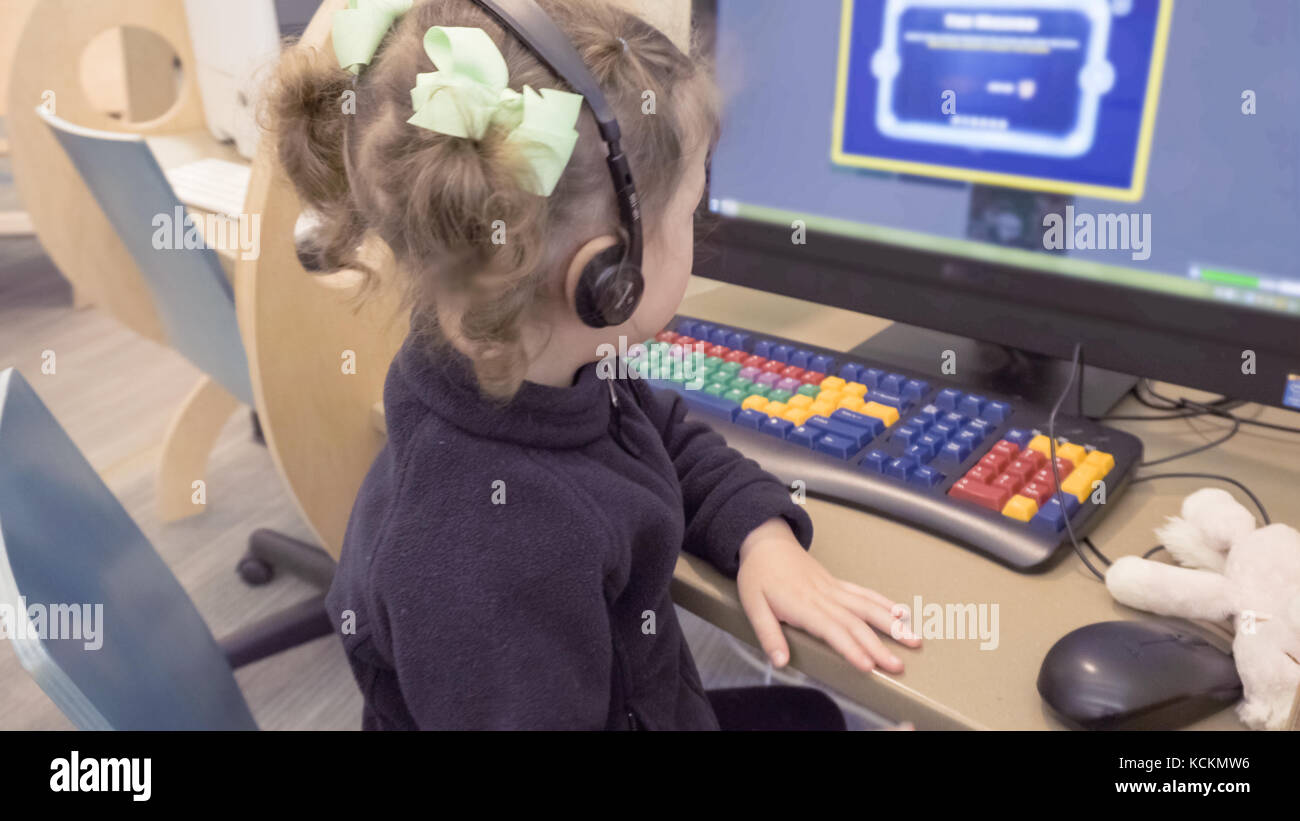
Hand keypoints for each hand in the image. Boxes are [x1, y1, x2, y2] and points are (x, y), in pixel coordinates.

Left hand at [736, 518, 920, 673]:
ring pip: (867, 606)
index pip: (831, 630)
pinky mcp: (837, 583)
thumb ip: (768, 635)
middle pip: (856, 622)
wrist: (765, 541)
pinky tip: (902, 613)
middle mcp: (823, 596)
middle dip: (879, 645)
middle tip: (898, 666)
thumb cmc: (758, 575)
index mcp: (802, 604)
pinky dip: (885, 603)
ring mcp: (834, 588)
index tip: (868, 665)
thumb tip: (781, 662)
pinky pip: (865, 593)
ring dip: (892, 624)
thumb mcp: (753, 606)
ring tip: (914, 640)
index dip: (850, 648)